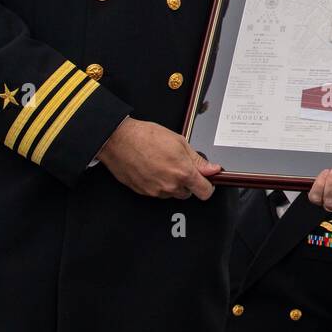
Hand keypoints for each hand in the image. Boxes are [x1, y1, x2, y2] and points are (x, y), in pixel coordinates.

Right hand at [98, 117, 219, 199]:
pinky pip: (157, 193)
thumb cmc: (147, 137)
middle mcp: (170, 186)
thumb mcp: (179, 142)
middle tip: (179, 166)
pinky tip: (153, 169)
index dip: (208, 186)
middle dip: (188, 182)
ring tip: (163, 165)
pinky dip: (158, 184)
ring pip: (172, 194)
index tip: (206, 180)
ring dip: (172, 184)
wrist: (119, 140)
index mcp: (183, 172)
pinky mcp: (143, 192)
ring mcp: (156, 191)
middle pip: (188, 193)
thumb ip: (198, 160)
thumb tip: (212, 169)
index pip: (205, 192)